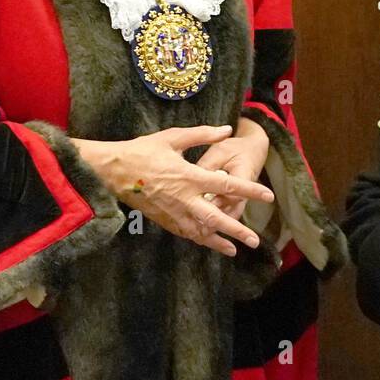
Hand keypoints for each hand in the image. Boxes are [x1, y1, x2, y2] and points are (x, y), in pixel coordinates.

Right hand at [74, 125, 272, 255]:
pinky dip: (198, 239)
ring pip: (200, 231)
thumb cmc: (144, 150)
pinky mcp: (163, 219)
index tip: (267, 196)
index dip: (249, 190)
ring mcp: (173, 212)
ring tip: (234, 250)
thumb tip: (227, 129)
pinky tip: (208, 243)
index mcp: (190, 176)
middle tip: (254, 241)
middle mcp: (184, 198)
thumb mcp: (174, 137)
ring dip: (218, 242)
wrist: (112, 170)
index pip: (227, 184)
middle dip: (237, 230)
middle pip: (216, 218)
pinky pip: (184, 232)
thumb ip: (203, 135)